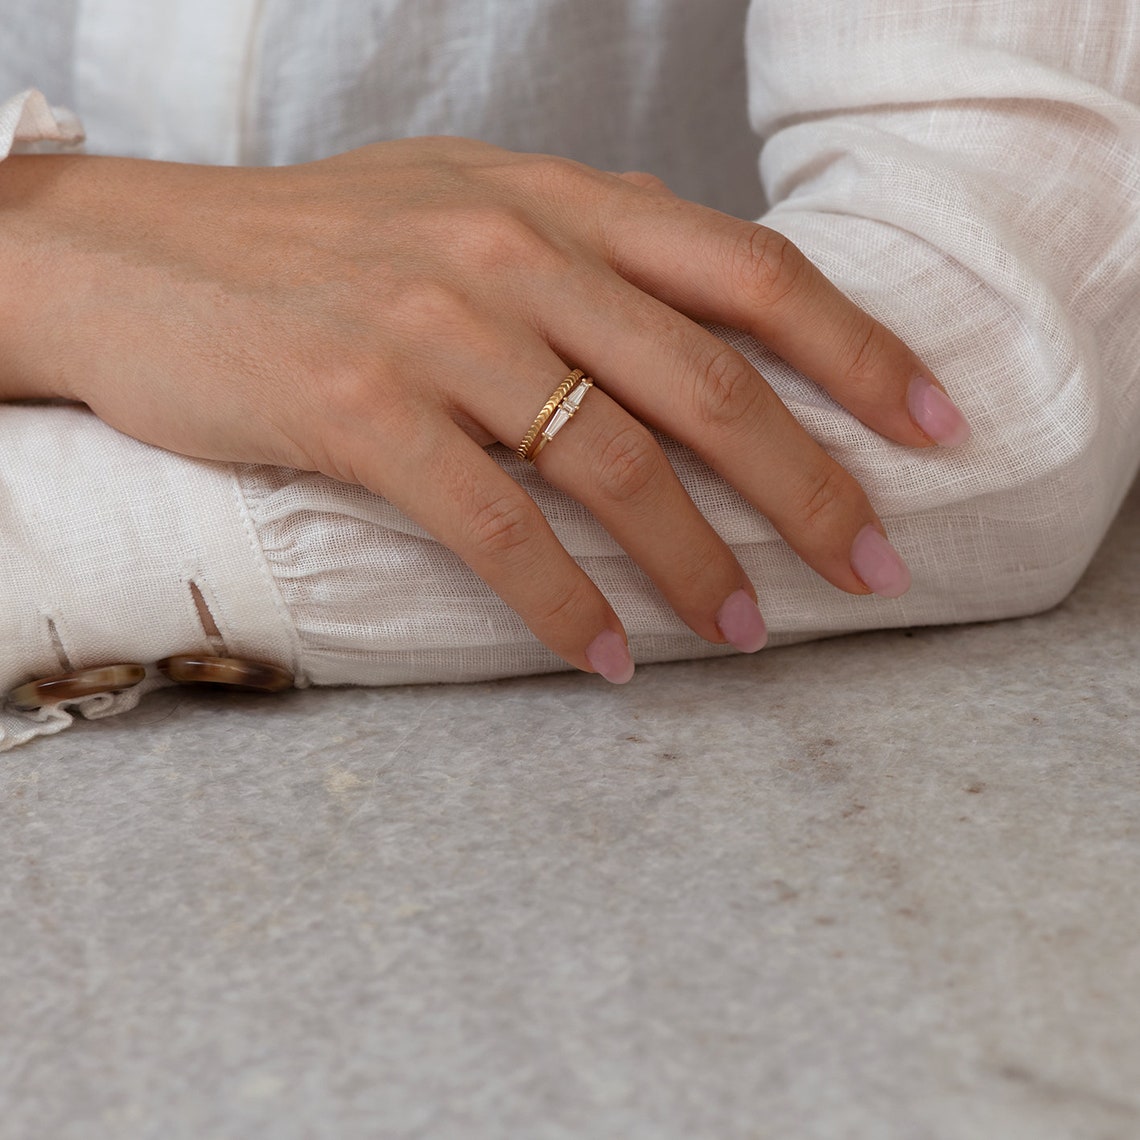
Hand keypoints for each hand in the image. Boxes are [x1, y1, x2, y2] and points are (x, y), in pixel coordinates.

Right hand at [0, 139, 968, 680]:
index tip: (930, 426)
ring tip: (745, 633)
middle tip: (871, 568)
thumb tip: (690, 325)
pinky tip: (605, 660)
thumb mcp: (460, 209)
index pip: (749, 272)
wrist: (137, 258)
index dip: (857, 350)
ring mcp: (437, 329)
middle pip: (708, 385)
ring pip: (614, 465)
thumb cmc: (310, 246)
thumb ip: (577, 253)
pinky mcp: (358, 408)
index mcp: (555, 200)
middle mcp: (512, 254)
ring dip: (697, 566)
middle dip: (809, 489)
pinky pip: (494, 527)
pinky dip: (561, 604)